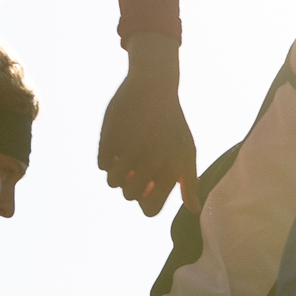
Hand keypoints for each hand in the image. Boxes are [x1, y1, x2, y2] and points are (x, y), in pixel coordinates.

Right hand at [97, 56, 197, 215]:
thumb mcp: (187, 151)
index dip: (145, 200)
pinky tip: (119, 141)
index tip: (146, 187)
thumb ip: (189, 183)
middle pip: (129, 196)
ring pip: (113, 182)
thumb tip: (193, 209)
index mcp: (171, 170)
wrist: (153, 86)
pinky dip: (108, 157)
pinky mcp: (111, 139)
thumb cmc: (173, 123)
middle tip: (136, 164)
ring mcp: (129, 151)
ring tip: (126, 154)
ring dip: (117, 172)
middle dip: (130, 184)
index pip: (150, 209)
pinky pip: (102, 165)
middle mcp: (150, 163)